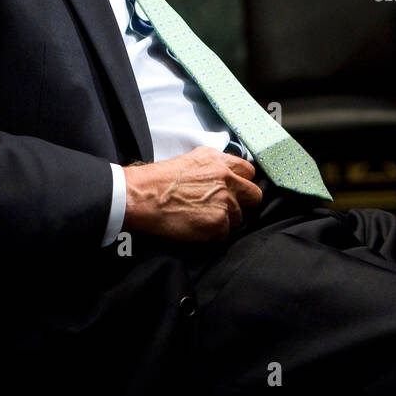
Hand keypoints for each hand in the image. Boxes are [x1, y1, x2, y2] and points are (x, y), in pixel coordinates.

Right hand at [122, 146, 262, 240]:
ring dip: (225, 221)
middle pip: (254, 195)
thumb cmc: (158, 181)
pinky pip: (224, 233)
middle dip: (243, 204)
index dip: (243, 183)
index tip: (237, 191)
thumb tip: (225, 175)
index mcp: (219, 161)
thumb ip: (212, 166)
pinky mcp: (218, 220)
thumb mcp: (190, 161)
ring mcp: (224, 199)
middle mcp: (226, 177)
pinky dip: (212, 234)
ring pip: (238, 217)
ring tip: (202, 218)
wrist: (142, 196)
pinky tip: (196, 227)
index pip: (249, 172)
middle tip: (226, 209)